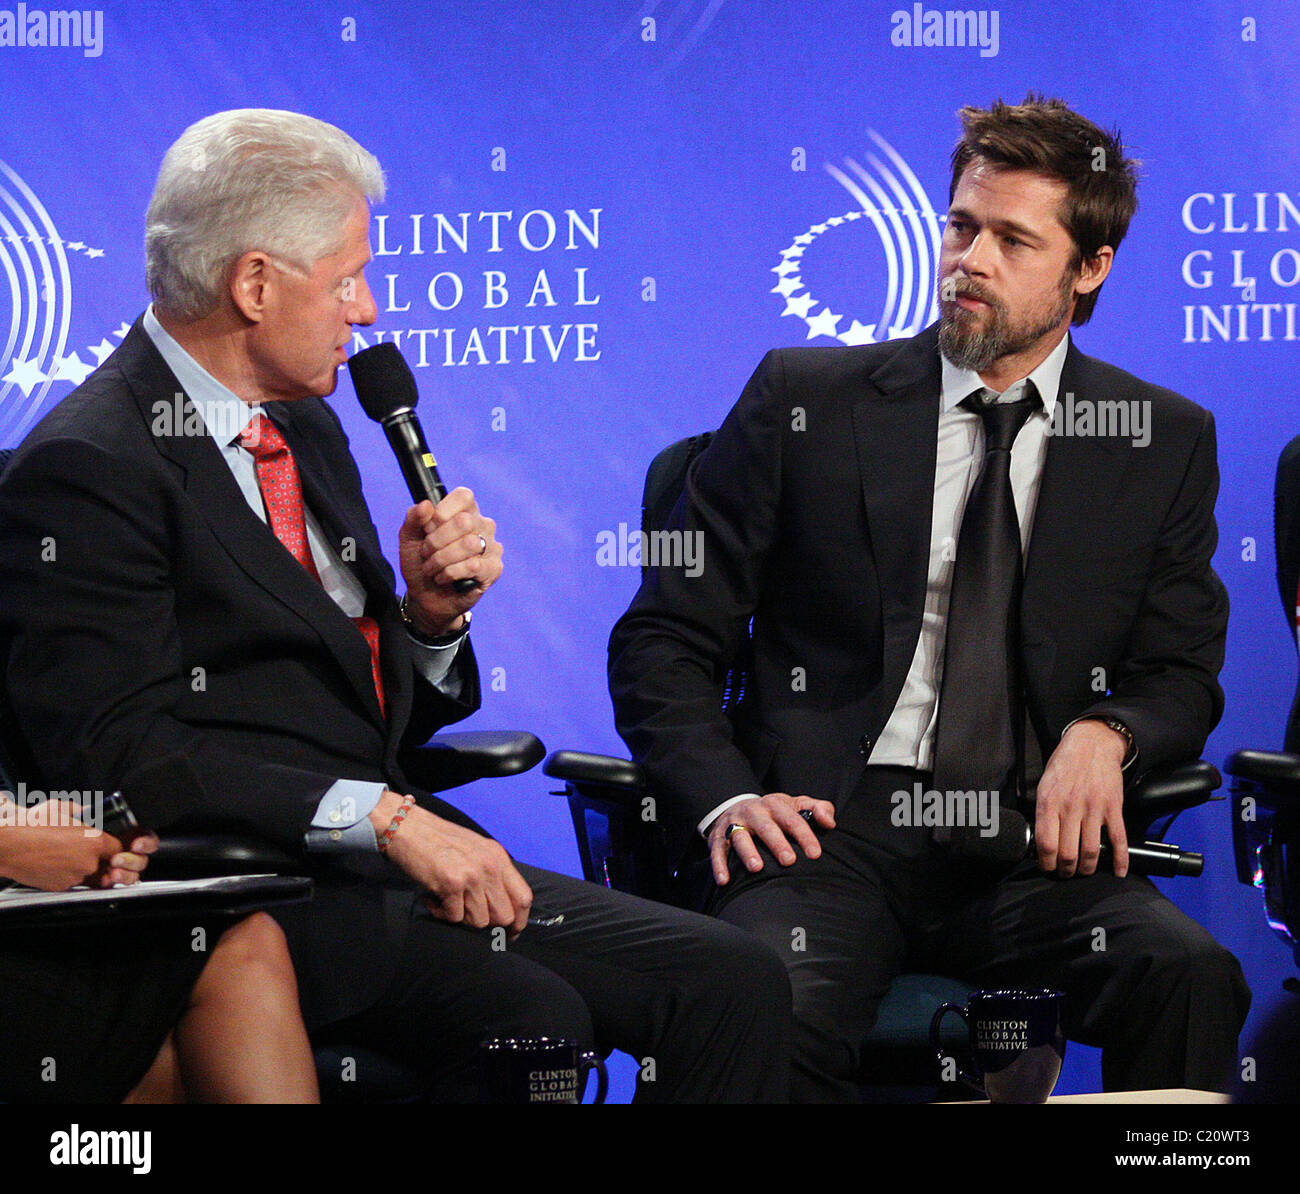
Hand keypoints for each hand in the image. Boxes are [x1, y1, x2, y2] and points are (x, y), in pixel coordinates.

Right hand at [0, 800, 158, 890]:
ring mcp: (74, 877)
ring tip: (71, 856)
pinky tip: (58, 863)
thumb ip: (83, 812)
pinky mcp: (60, 887)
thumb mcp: (62, 808)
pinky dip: (70, 875)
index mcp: (95, 842)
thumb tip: (88, 811)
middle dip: (106, 860)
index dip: (117, 847)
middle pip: (109, 864)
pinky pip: (74, 882)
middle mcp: (88, 862)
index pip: (121, 849)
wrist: (7, 844)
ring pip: (92, 875)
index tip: (113, 846)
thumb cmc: (30, 825)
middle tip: (94, 852)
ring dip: (87, 868)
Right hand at [371, 793, 531, 933]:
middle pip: (504, 916)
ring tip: (446, 902)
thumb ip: (491, 874)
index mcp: (499, 857)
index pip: (523, 897)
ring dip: (461, 918)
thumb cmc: (438, 841)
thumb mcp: (476, 850)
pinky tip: (432, 899)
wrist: (407, 827)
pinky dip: (441, 914)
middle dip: (486, 923)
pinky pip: (454, 918)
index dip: (519, 921)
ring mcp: (472, 875)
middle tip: (466, 915)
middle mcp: (490, 866)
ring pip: (479, 921)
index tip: (510, 933)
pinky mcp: (451, 884)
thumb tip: (501, 908)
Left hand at [398, 488, 502, 635]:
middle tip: (427, 553)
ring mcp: (491, 546)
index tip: (428, 528)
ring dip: (441, 560)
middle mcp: (482, 525)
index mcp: (464, 511)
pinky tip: (444, 578)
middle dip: (437, 541)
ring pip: (469, 544)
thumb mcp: (408, 539)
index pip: (463, 497)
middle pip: (463, 521)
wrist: (425, 597)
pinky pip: (473, 565)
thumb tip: (426, 505)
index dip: (442, 512)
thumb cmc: (420, 564)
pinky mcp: (493, 568)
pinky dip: (451, 573)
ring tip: (433, 569)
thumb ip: (413, 518)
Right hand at [707, 793, 835, 885]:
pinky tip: (724, 880)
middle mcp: (754, 812)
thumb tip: (830, 822)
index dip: (805, 836)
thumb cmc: (775, 813)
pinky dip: (719, 864)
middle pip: (766, 827)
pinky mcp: (718, 836)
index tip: (815, 854)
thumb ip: (817, 809)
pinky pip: (717, 850)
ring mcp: (734, 822)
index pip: (792, 819)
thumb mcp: (795, 804)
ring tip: (756, 868)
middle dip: (777, 843)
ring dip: (747, 851)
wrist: (738, 806)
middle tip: (789, 861)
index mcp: (775, 805)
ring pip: (739, 836)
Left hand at [1034, 720, 1128, 876]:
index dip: (1046, 863)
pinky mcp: (1113, 808)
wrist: (1091, 744)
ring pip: (1091, 851)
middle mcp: (1070, 808)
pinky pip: (1118, 839)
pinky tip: (1119, 871)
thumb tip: (1041, 839)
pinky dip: (1120, 859)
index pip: (1046, 844)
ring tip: (1083, 871)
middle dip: (1066, 870)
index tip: (1048, 868)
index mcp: (1049, 802)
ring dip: (1087, 868)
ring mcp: (1094, 809)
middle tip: (1065, 873)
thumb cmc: (1065, 765)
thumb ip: (1043, 811)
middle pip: (1068, 853)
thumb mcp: (1044, 785)